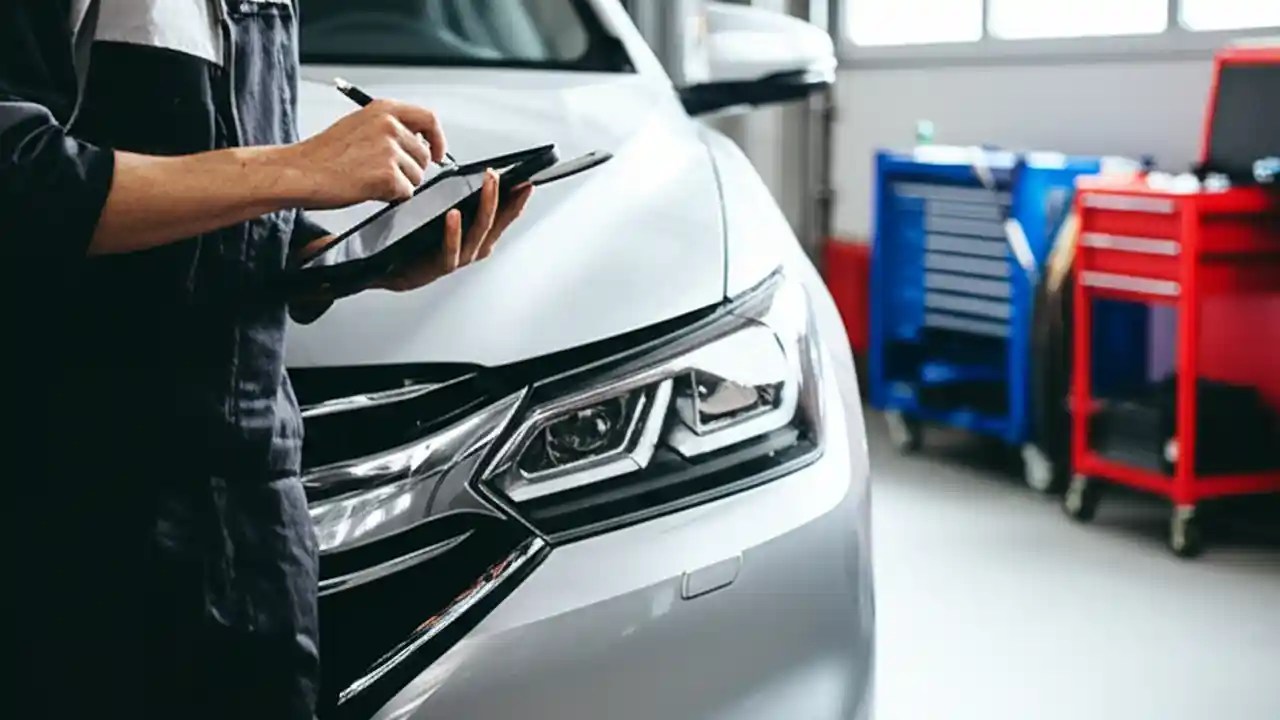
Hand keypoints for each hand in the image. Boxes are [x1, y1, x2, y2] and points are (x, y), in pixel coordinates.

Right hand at [283, 99, 446, 208]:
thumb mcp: (359, 126)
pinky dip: (391, 197)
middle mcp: (389, 126)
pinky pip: (406, 193)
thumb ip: (389, 129)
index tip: (437, 152)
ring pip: (416, 177)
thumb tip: (419, 142)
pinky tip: (368, 189)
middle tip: (383, 174)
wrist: (300, 172)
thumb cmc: (323, 155)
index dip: (437, 139)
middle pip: (424, 156)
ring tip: (369, 179)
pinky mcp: (387, 175)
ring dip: (400, 184)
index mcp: (383, 109)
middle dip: (410, 170)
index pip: (429, 118)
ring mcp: (389, 150)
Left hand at [378, 169, 532, 291]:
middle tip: (501, 175)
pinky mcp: (441, 265)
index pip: (506, 216)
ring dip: (486, 205)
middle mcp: (475, 248)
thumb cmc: (419, 243)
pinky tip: (454, 215)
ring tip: (488, 184)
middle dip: (503, 197)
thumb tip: (475, 179)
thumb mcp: (446, 217)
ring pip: (479, 231)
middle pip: (495, 221)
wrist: (391, 270)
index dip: (517, 200)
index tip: (526, 183)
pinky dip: (454, 232)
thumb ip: (463, 202)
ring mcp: (460, 257)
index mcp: (479, 237)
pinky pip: (451, 249)